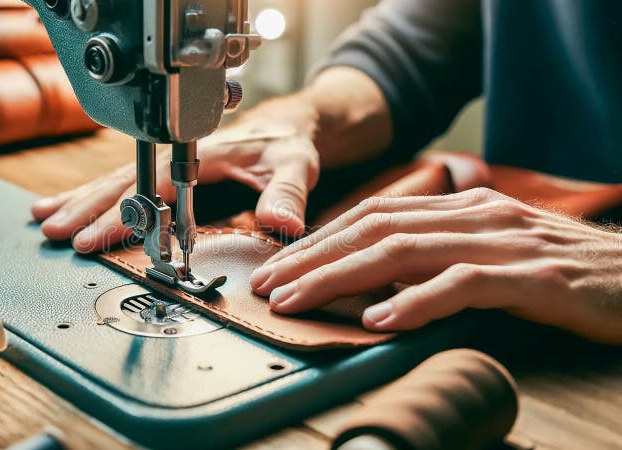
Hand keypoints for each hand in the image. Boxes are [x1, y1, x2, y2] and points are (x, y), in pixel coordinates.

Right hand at [30, 97, 319, 251]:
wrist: (286, 126)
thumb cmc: (288, 144)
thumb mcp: (295, 165)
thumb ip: (287, 193)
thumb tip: (280, 222)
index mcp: (200, 155)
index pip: (150, 188)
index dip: (119, 215)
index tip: (92, 236)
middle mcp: (176, 157)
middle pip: (120, 181)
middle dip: (84, 207)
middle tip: (54, 231)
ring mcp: (167, 162)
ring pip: (114, 180)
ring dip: (80, 200)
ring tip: (45, 218)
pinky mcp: (166, 170)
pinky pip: (122, 180)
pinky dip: (93, 193)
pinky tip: (70, 203)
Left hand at [250, 187, 621, 343]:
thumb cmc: (560, 273)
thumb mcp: (490, 256)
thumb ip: (435, 261)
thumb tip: (372, 286)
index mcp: (460, 208)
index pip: (372, 216)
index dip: (318, 240)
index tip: (278, 265)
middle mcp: (474, 214)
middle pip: (373, 229)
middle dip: (312, 257)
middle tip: (267, 283)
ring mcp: (502, 241)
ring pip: (403, 252)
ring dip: (340, 277)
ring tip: (297, 300)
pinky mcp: (531, 276)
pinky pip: (461, 284)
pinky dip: (415, 300)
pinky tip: (378, 319)